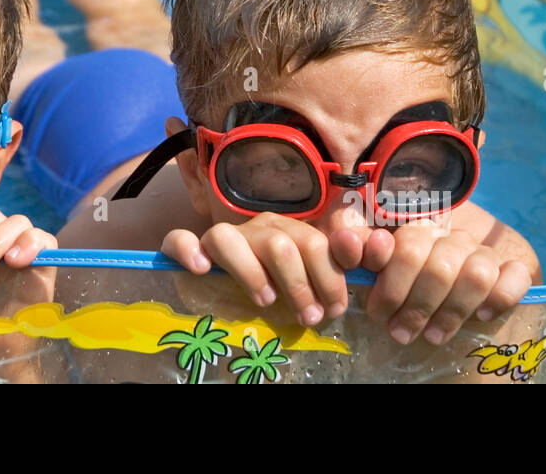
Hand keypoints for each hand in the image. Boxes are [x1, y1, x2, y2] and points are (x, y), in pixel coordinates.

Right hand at [161, 213, 348, 326]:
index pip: (317, 241)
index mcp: (291, 233)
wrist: (231, 303)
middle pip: (283, 242)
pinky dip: (188, 250)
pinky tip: (200, 269)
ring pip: (237, 238)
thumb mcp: (312, 285)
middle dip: (301, 284)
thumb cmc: (279, 295)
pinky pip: (182, 240)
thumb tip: (364, 247)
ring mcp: (225, 237)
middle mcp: (260, 229)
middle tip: (308, 317)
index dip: (331, 274)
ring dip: (254, 274)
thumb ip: (337, 265)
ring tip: (266, 302)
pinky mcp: (191, 251)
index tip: (336, 307)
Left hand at [361, 219, 532, 344]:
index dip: (390, 278)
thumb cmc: (405, 285)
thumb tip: (349, 244)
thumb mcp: (377, 270)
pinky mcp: (516, 264)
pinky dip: (498, 298)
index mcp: (415, 228)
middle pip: (437, 264)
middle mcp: (450, 233)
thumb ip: (359, 250)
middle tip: (400, 333)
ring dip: (451, 312)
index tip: (379, 312)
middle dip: (416, 306)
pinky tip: (481, 316)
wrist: (459, 293)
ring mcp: (484, 249)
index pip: (406, 244)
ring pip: (475, 274)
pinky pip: (514, 276)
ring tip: (433, 337)